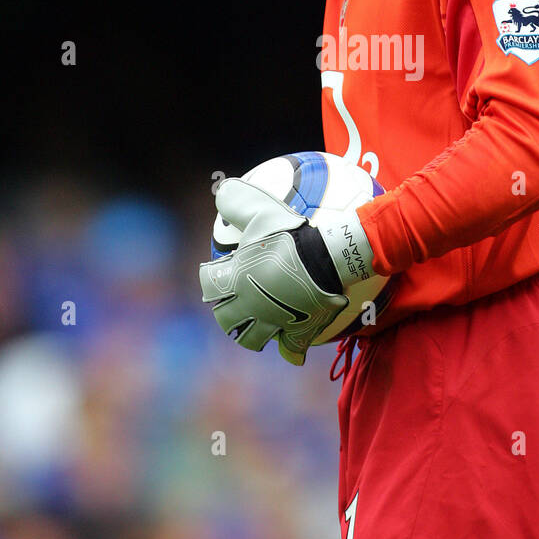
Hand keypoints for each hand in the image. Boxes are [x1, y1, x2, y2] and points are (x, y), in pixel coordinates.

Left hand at [198, 177, 375, 365]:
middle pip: (225, 317)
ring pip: (253, 338)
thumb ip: (237, 201)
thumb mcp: (262, 210)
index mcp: (236, 281)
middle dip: (225, 311)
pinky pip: (292, 349)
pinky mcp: (298, 332)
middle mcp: (249, 306)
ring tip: (255, 326)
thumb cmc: (292, 235)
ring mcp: (273, 322)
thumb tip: (220, 189)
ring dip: (250, 333)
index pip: (208, 284)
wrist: (329, 258)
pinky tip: (293, 350)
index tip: (215, 272)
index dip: (209, 277)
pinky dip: (291, 350)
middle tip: (231, 302)